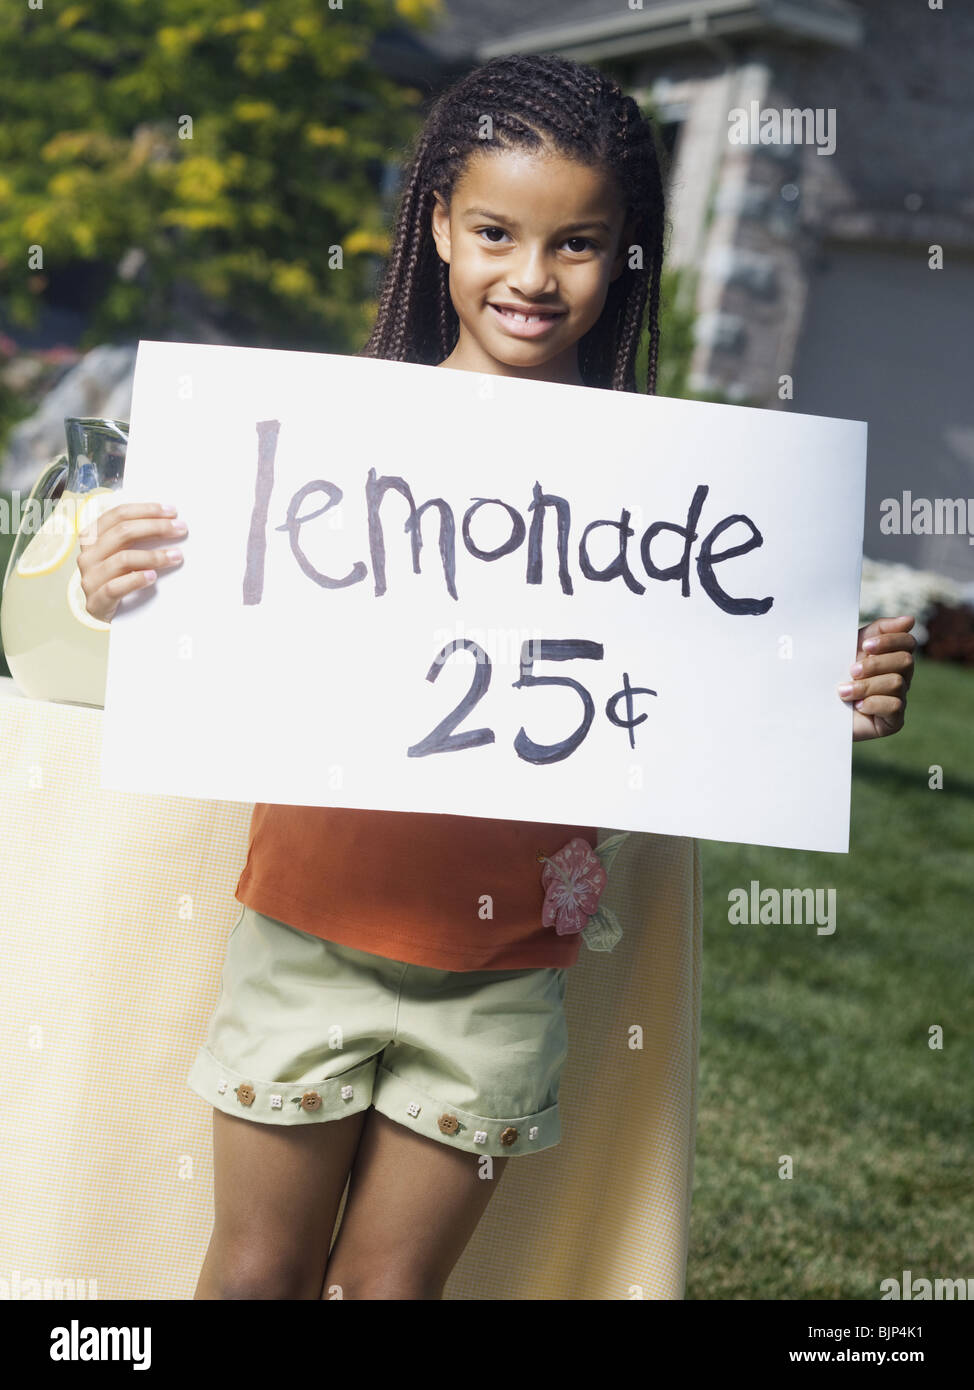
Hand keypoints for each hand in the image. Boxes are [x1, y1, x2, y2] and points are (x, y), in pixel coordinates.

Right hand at [76, 502, 186, 622]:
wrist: (106, 612)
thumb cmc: (119, 578)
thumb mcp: (123, 553)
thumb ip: (136, 538)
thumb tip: (170, 522)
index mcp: (92, 537)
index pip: (118, 515)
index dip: (146, 510)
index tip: (171, 512)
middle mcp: (88, 555)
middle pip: (123, 532)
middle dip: (156, 527)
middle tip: (180, 529)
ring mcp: (90, 577)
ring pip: (123, 559)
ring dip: (154, 556)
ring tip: (176, 556)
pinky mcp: (97, 600)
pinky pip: (116, 586)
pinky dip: (136, 580)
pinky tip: (153, 576)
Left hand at [837, 616, 915, 740]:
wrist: (817, 710)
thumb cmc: (833, 675)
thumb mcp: (852, 647)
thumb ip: (878, 630)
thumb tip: (910, 620)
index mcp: (892, 657)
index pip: (908, 641)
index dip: (890, 640)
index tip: (865, 646)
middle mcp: (901, 677)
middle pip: (905, 661)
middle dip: (876, 664)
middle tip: (852, 670)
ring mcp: (899, 699)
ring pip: (897, 683)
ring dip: (866, 686)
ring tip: (843, 691)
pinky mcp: (894, 721)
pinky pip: (895, 706)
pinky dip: (873, 703)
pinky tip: (857, 706)